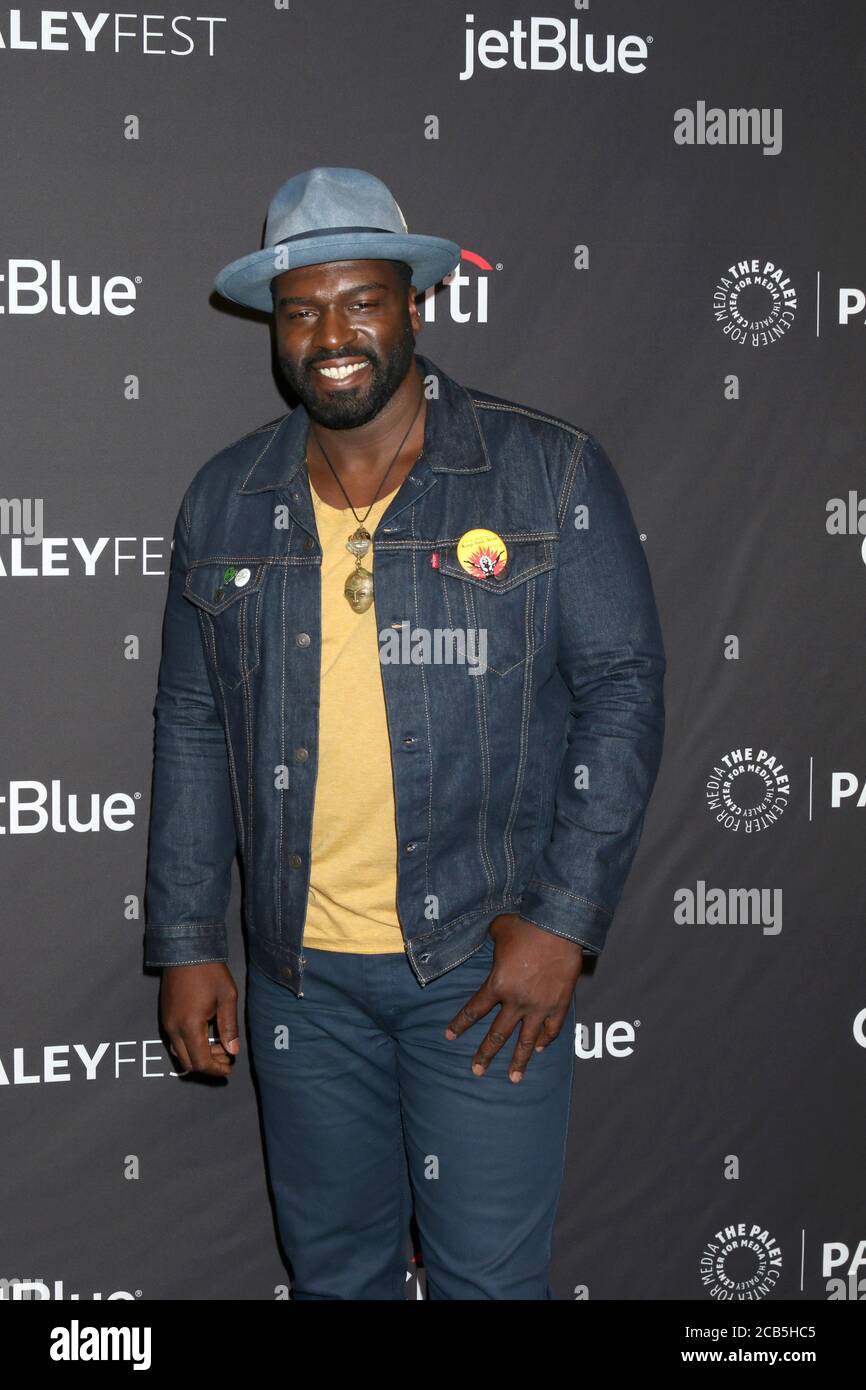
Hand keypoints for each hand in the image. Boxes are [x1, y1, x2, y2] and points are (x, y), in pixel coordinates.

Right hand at [159, 963, 239, 1077]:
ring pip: (179, 1053)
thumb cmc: (209, 971)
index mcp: (189, 1026)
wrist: (185, 950)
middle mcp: (174, 1028)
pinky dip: (190, 1045)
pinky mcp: (165, 1016)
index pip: (201, 1062)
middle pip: (188, 1062)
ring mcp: (167, 1022)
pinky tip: (205, 1034)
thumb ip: (229, 1026)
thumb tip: (233, 1050)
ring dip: (198, 1055)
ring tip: (219, 1044)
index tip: (229, 1068)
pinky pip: (175, 1041)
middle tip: (227, 1055)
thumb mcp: (227, 997)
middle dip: (208, 1064)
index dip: (216, 1069)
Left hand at [444, 914, 582, 1083]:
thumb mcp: (499, 929)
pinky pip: (552, 1028)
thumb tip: (487, 936)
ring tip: (513, 1079)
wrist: (559, 926)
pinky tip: (541, 1048)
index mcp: (497, 985)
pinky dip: (546, 1040)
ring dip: (519, 1060)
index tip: (449, 1037)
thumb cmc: (526, 925)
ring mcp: (539, 1006)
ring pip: (527, 1040)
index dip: (460, 1024)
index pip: (473, 1010)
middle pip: (498, 1034)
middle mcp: (516, 1001)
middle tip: (476, 1070)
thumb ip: (490, 939)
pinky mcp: (559, 1004)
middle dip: (485, 1054)